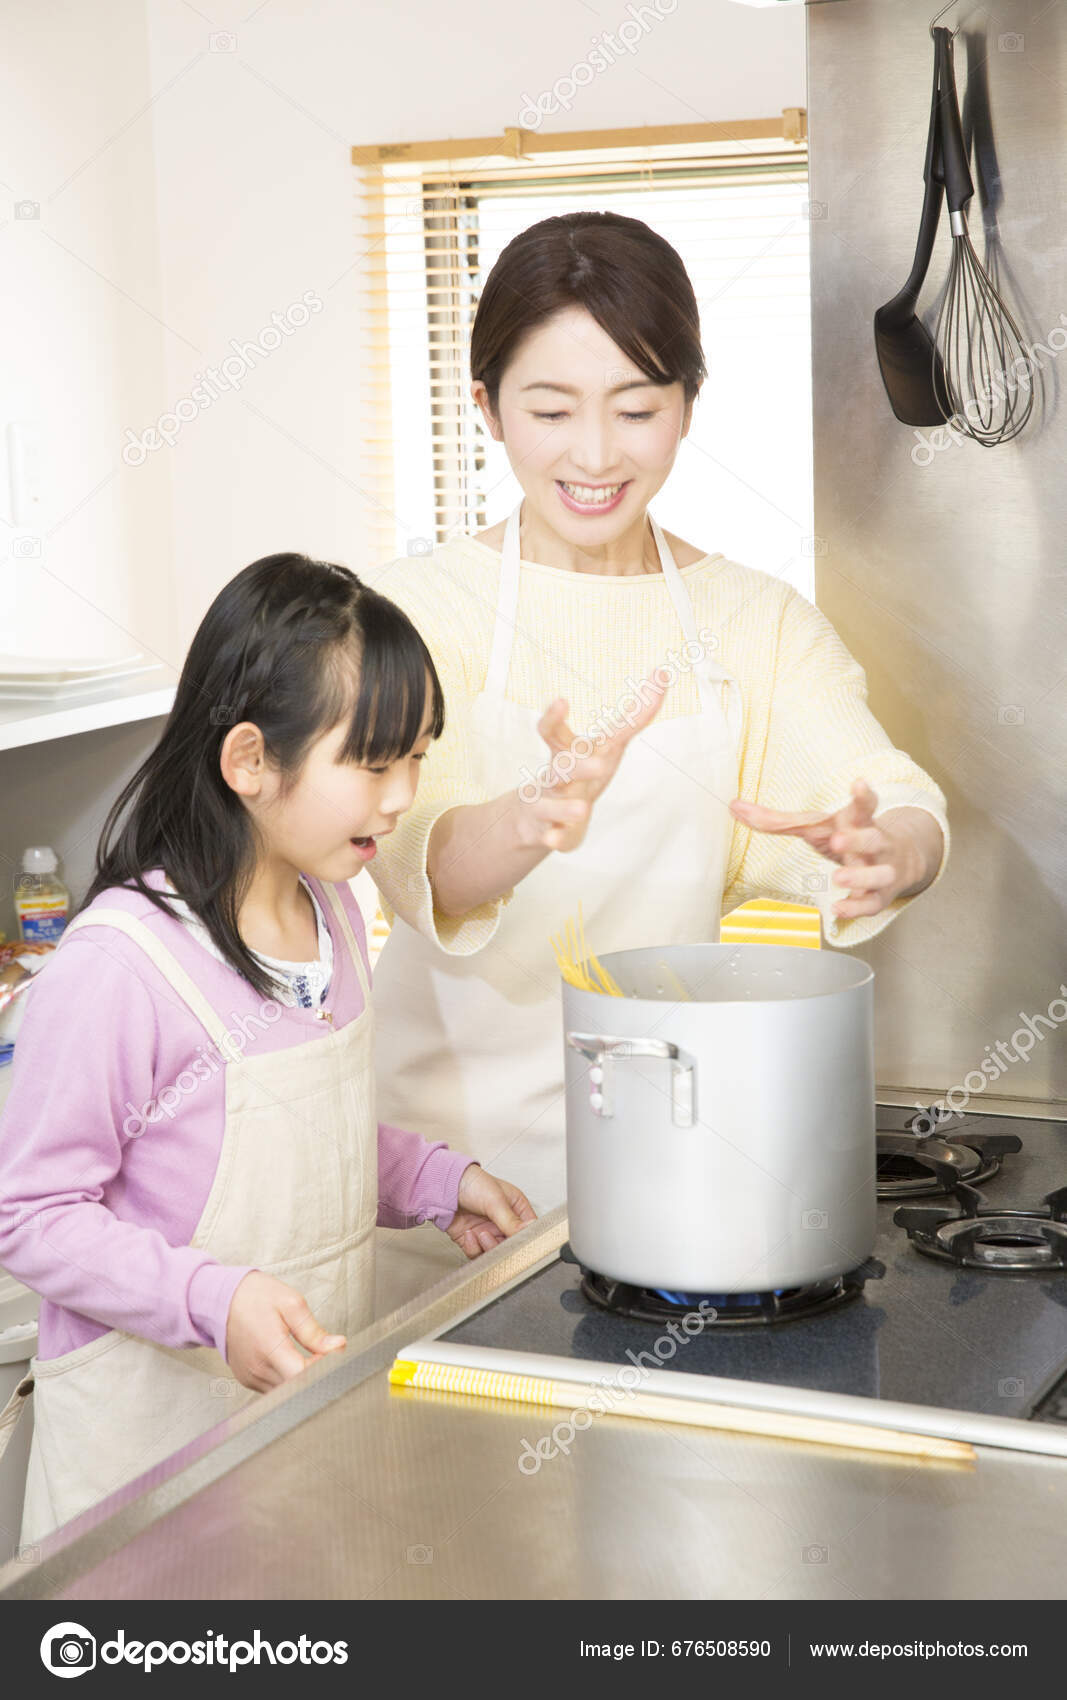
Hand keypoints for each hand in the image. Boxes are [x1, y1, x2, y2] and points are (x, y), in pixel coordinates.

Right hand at [225, 1271, 345, 1392]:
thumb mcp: (291, 1303)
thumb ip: (313, 1331)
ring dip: (303, 1379)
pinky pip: (274, 1389)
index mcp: (270, 1348)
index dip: (323, 1368)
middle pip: (297, 1388)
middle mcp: (258, 1369)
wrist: (222, 1299)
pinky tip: (293, 1361)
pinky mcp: (248, 1380)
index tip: (331, 1353)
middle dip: (317, 1373)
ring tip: (310, 1355)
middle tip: (324, 1353)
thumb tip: (338, 1347)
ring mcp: (251, 1377)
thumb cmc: (256, 1297)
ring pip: (287, 1392)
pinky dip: (288, 1380)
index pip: (304, 1376)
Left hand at [446, 1164, 537, 1257]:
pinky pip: (477, 1254)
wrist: (443, 1186)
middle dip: (503, 1245)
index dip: (526, 1238)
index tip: (520, 1243)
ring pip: (495, 1252)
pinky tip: (469, 1234)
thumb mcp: (496, 1200)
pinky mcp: (472, 1241)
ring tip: (481, 1234)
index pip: (528, 1229)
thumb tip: (528, 1231)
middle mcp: (503, 1222)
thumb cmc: (472, 1183)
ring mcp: (488, 1232)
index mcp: (515, 1208)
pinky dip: (473, 1248)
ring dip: (487, 1247)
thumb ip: (511, 1220)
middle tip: (496, 1239)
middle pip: (512, 1245)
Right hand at [516, 679, 666, 853]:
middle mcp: (554, 776)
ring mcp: (547, 804)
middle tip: (600, 764)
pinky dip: (556, 837)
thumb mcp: (605, 745)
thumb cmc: (578, 774)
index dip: (554, 718)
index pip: (554, 733)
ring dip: (566, 806)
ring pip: (552, 804)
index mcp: (566, 754)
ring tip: (583, 809)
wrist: (535, 818)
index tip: (561, 701)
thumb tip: (662, 673)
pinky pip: (553, 836)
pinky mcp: (548, 831)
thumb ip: (634, 715)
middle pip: (561, 769)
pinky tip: (554, 839)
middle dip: (578, 765)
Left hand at [729, 779, 939, 919]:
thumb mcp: (815, 825)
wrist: (897, 858)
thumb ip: (776, 820)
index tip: (859, 783)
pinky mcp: (881, 895)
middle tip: (837, 838)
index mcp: (859, 822)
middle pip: (873, 838)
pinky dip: (856, 908)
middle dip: (857, 839)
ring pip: (880, 873)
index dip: (863, 795)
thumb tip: (734, 806)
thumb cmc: (848, 836)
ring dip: (860, 876)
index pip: (865, 806)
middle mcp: (875, 844)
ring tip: (838, 877)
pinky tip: (838, 909)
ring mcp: (882, 870)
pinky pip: (873, 904)